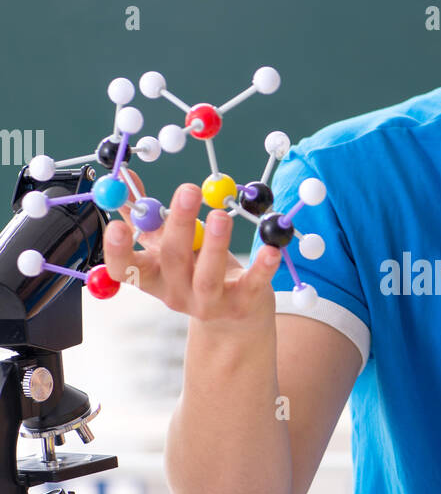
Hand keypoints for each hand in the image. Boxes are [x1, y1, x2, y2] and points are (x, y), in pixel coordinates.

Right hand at [101, 175, 281, 325]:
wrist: (233, 317)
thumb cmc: (195, 270)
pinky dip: (262, 268)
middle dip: (179, 225)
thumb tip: (124, 177)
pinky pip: (252, 285)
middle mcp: (177, 293)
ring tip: (220, 215)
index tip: (117, 226)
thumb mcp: (167, 245)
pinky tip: (271, 249)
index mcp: (154, 276)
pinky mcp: (242, 305)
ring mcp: (209, 303)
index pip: (127, 269)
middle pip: (173, 261)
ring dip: (214, 245)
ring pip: (208, 277)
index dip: (118, 251)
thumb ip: (145, 215)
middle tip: (188, 190)